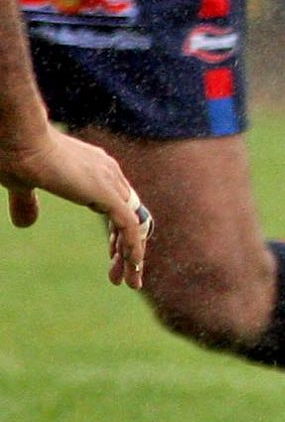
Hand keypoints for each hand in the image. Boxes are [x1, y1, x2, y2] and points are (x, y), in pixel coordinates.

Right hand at [1, 125, 149, 286]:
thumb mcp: (22, 185)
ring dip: (133, 256)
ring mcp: (110, 182)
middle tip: (123, 278)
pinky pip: (130, 225)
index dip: (118, 234)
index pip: (119, 205)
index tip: (113, 258)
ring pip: (133, 224)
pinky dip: (134, 248)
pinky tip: (133, 267)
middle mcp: (109, 173)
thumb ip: (28, 202)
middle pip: (130, 217)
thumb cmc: (14, 155)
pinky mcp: (106, 193)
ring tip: (129, 282)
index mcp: (95, 170)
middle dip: (127, 250)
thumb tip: (27, 225)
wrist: (17, 139)